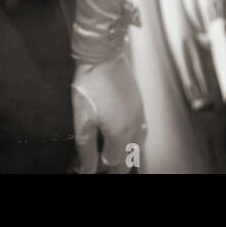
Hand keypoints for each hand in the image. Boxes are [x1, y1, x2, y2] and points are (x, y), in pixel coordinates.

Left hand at [72, 55, 144, 172]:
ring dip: (132, 157)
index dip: (104, 170)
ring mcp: (139, 115)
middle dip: (119, 168)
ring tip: (125, 164)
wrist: (104, 56)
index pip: (115, 163)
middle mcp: (134, 126)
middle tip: (108, 170)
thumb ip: (86, 148)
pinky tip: (132, 141)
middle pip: (130, 158)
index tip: (94, 170)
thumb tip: (87, 169)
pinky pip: (143, 132)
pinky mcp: (140, 106)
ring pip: (140, 146)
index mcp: (120, 133)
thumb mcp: (82, 119)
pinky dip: (137, 143)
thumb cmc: (91, 83)